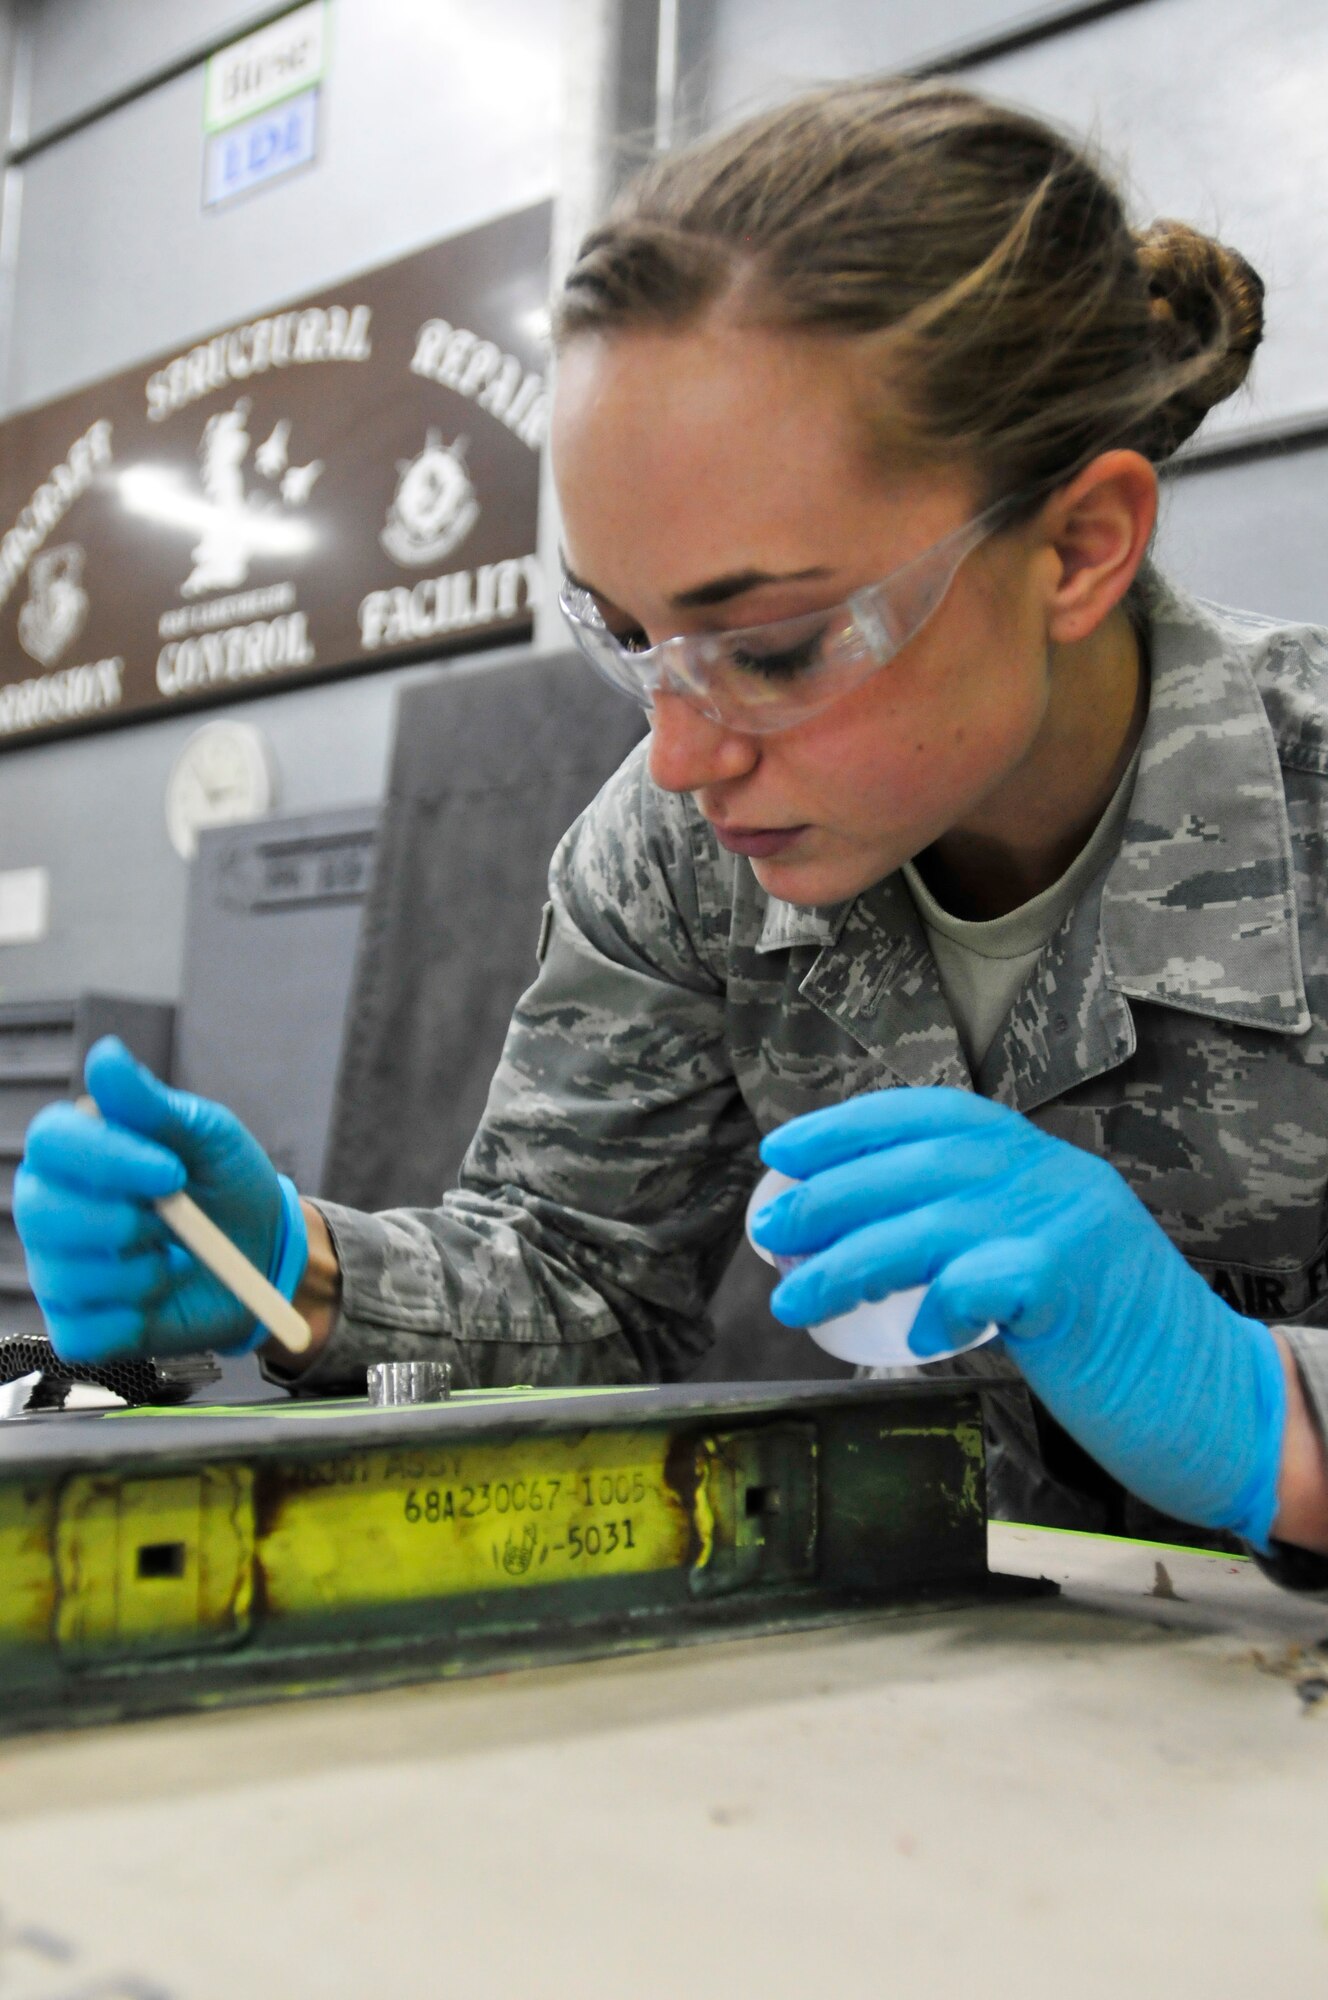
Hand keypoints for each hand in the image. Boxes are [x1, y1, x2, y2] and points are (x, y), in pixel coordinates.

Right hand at [14, 1036, 306, 1361]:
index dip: (107, 1159)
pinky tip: (156, 1300)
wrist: (264, 1256)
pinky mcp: (77, 1325)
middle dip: (119, 1222)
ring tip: (172, 1261)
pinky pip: (82, 1333)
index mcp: (77, 1150)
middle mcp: (52, 1207)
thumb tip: (106, 1055)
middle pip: (40, 1212)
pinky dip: (131, 1321)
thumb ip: (154, 1105)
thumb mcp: (207, 1136)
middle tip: (173, 1222)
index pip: (50, 1141)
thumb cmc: (227, 1186)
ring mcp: (58, 1269)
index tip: (171, 1172)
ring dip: (138, 1273)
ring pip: (65, 1275)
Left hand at [750, 1087, 1286, 1551]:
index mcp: (1041, 1161)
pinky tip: (914, 1336)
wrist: (1213, 1395)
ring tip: (793, 1298)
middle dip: (829, 1195)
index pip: (932, 1115)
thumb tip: (861, 1237)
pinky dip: (936, 1304)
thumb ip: (975, 1234)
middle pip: (918, 1164)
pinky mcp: (1074, 1284)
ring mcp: (1068, 1224)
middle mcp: (1054, 1177)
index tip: (783, 1151)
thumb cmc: (1108, 1338)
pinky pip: (981, 1281)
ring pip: (930, 1223)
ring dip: (848, 1261)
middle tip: (770, 1233)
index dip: (849, 1126)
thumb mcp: (1040, 1257)